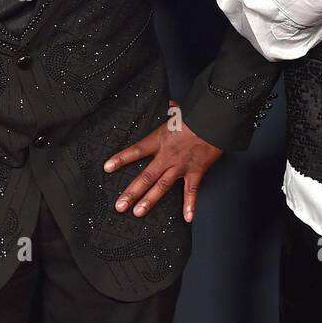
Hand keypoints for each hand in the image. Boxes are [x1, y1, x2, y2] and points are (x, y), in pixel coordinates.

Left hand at [104, 103, 222, 222]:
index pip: (136, 151)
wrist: (214, 123)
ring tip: (137, 213)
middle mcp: (167, 157)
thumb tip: (172, 105)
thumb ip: (173, 112)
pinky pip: (191, 192)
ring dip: (149, 201)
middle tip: (120, 206)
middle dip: (131, 192)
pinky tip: (187, 218)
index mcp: (160, 140)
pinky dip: (190, 205)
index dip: (121, 159)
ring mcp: (180, 167)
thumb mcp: (179, 113)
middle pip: (145, 177)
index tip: (107, 167)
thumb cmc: (196, 116)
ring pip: (161, 187)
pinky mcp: (195, 172)